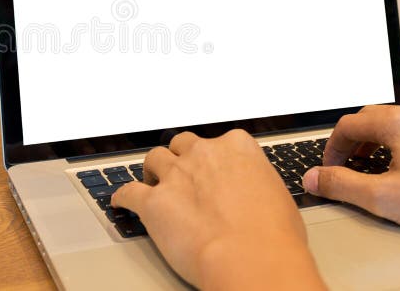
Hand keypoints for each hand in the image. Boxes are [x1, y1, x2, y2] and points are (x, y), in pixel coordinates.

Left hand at [112, 130, 325, 289]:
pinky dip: (123, 198)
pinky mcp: (153, 201)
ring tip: (153, 183)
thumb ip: (256, 184)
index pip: (220, 141)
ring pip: (154, 159)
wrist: (251, 258)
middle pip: (182, 144)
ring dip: (153, 171)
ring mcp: (175, 175)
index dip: (214, 157)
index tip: (213, 167)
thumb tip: (252, 194)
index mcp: (236, 147)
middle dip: (181, 157)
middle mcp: (203, 154)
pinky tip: (121, 203)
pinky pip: (128, 192)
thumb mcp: (278, 196)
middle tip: (182, 175)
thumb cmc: (273, 236)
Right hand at [303, 104, 399, 235]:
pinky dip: (394, 143)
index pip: (346, 126)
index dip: (330, 148)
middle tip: (343, 165)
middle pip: (367, 118)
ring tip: (368, 165)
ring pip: (390, 122)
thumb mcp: (385, 197)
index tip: (328, 170)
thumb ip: (343, 185)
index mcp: (395, 122)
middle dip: (349, 141)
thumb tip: (313, 178)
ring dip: (371, 141)